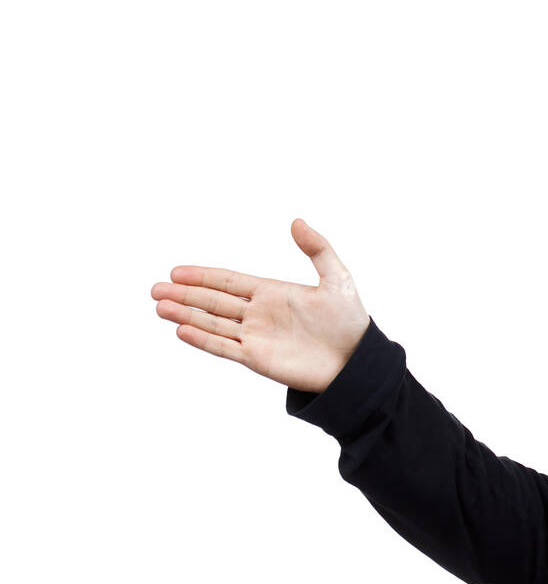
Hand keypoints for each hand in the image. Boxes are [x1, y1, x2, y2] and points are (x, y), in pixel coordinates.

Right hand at [151, 218, 370, 392]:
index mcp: (272, 292)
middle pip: (213, 302)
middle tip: (154, 289)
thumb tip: (296, 221)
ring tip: (159, 307)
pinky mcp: (258, 359)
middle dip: (184, 295)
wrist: (356, 362)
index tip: (175, 271)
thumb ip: (317, 249)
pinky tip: (181, 330)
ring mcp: (256, 337)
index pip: (229, 282)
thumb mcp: (336, 278)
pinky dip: (203, 340)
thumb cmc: (349, 320)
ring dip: (185, 315)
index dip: (202, 276)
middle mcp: (259, 314)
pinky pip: (224, 347)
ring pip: (212, 324)